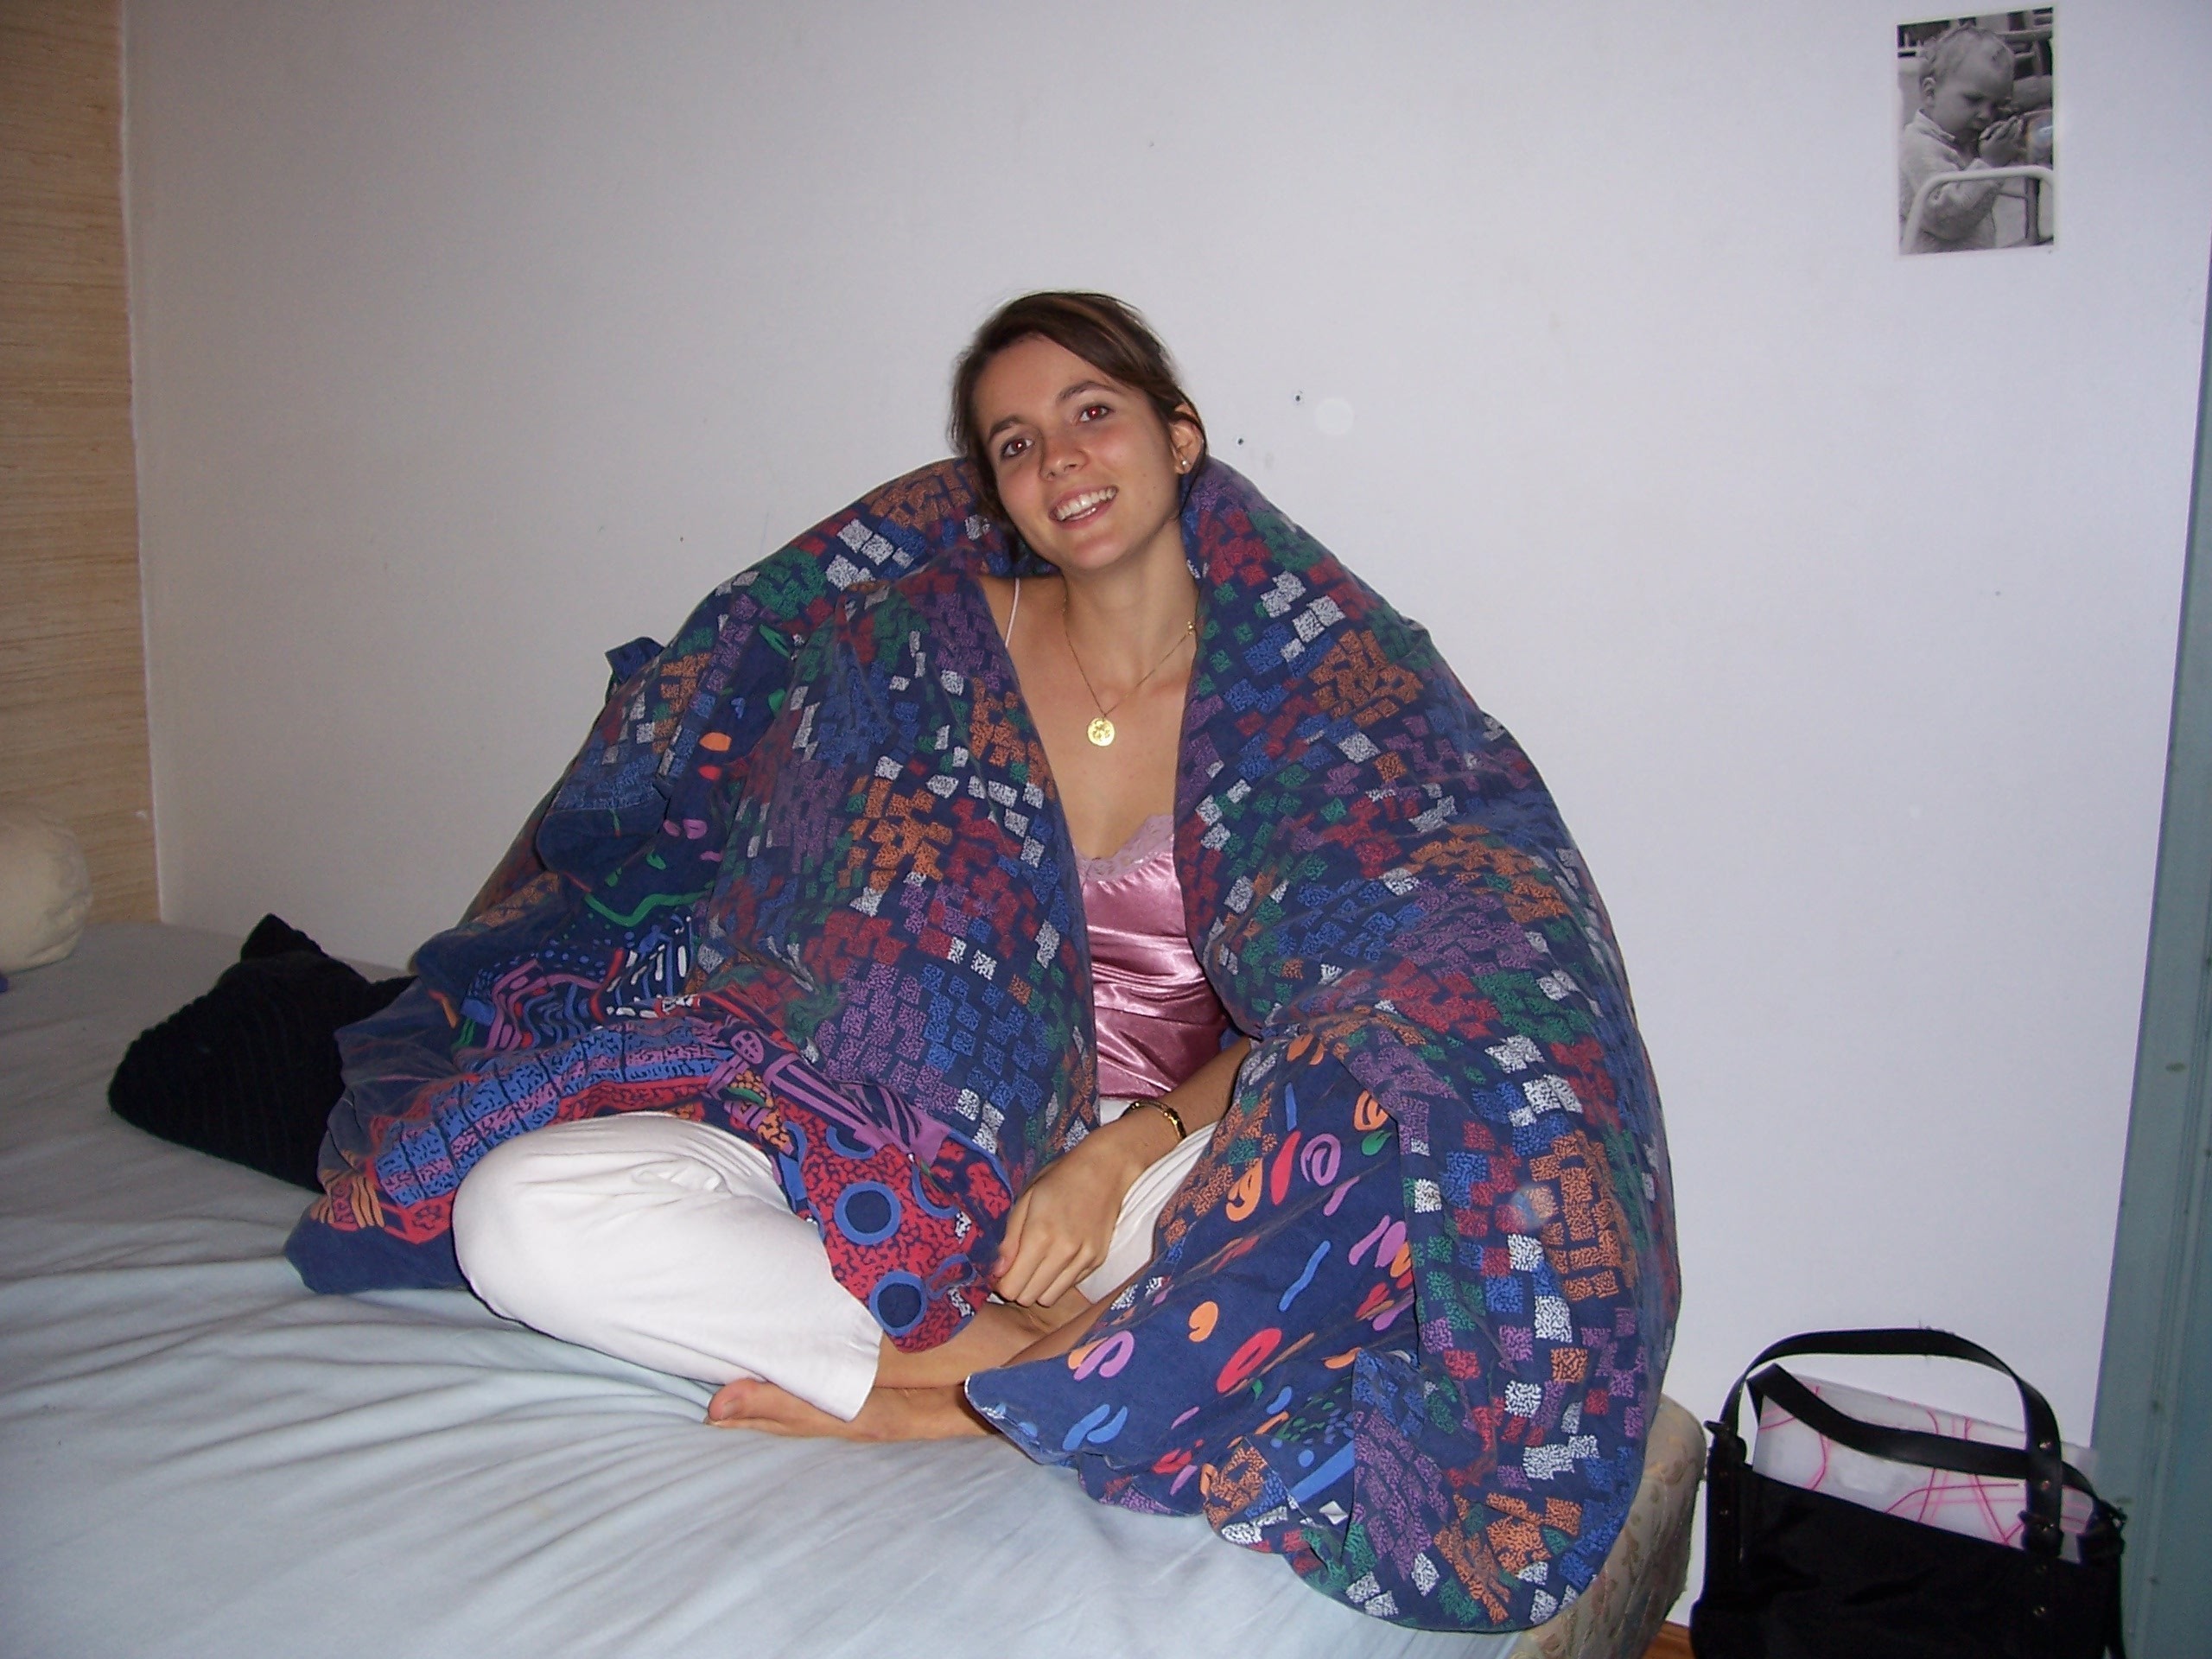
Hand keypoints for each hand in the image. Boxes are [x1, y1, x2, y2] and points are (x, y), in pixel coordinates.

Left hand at [994, 1116, 1162, 1309]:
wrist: (1105, 1169)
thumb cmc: (1059, 1179)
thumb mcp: (1026, 1199)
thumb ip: (1010, 1239)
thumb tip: (997, 1272)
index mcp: (1040, 1235)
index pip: (1012, 1287)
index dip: (1002, 1282)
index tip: (1003, 1271)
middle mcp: (1063, 1252)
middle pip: (1029, 1297)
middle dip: (1018, 1286)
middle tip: (1018, 1267)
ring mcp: (1083, 1258)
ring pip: (1049, 1297)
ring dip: (1038, 1287)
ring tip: (1038, 1264)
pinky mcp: (1097, 1260)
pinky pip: (1069, 1285)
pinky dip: (1059, 1279)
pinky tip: (1059, 1257)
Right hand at [1978, 115, 2022, 165]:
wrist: (1989, 166)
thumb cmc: (1985, 152)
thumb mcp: (1982, 142)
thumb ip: (1989, 130)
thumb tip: (2000, 123)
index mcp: (1994, 141)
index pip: (2004, 128)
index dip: (2010, 122)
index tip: (2014, 117)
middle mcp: (2003, 143)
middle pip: (2013, 131)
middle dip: (2017, 124)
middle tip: (2018, 120)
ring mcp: (2009, 148)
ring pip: (2017, 135)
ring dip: (2019, 129)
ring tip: (2020, 124)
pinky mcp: (2013, 152)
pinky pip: (2019, 142)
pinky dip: (2021, 137)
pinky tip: (2021, 133)